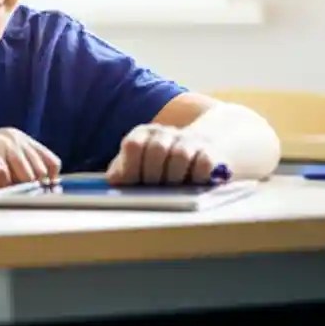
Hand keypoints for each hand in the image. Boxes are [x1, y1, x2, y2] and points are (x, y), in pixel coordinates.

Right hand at [0, 128, 60, 188]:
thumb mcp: (4, 169)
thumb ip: (25, 174)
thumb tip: (50, 190)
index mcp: (19, 139)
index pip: (51, 164)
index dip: (45, 182)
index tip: (29, 191)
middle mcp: (13, 136)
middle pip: (39, 175)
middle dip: (22, 187)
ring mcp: (0, 142)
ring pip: (24, 178)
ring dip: (6, 187)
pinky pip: (3, 179)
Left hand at [106, 123, 223, 184]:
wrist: (195, 150)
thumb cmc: (156, 167)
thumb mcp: (135, 167)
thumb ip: (122, 173)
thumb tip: (115, 180)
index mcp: (142, 134)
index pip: (134, 145)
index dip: (132, 167)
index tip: (134, 184)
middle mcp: (164, 133)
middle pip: (157, 149)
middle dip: (153, 175)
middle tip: (153, 192)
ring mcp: (188, 139)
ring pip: (181, 155)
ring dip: (175, 177)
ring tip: (172, 191)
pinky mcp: (209, 150)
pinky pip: (204, 162)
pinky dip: (197, 177)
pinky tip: (192, 185)